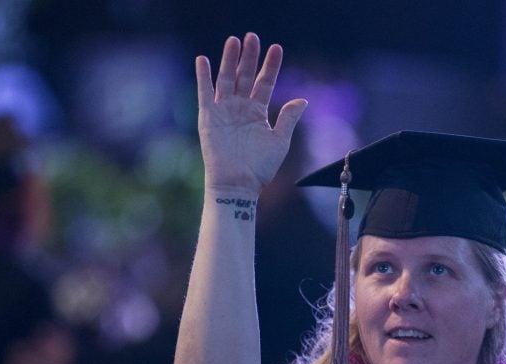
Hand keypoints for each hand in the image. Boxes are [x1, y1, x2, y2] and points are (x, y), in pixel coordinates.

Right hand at [196, 33, 306, 192]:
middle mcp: (240, 108)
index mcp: (258, 112)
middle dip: (249, 57)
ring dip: (229, 60)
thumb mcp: (279, 142)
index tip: (277, 48)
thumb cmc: (259, 168)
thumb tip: (302, 100)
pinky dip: (202, 76)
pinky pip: (204, 93)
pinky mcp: (208, 117)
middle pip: (245, 76)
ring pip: (226, 79)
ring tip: (234, 41)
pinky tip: (203, 59)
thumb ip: (288, 119)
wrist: (238, 184)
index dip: (270, 66)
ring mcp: (224, 111)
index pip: (265, 82)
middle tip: (253, 37)